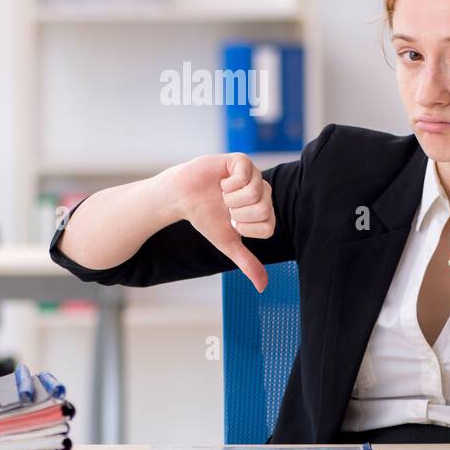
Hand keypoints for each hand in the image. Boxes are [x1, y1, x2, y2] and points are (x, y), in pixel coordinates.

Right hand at [167, 152, 275, 292]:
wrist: (181, 198)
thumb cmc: (205, 218)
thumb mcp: (228, 242)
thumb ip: (247, 262)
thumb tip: (263, 288)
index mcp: (264, 210)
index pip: (268, 227)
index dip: (245, 228)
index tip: (231, 222)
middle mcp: (262, 191)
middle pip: (263, 210)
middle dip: (237, 214)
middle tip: (225, 207)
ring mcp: (253, 175)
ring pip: (255, 194)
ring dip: (231, 199)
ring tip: (222, 194)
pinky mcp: (241, 161)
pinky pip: (245, 176)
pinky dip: (228, 184)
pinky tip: (220, 182)